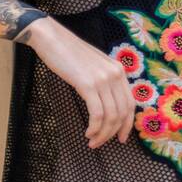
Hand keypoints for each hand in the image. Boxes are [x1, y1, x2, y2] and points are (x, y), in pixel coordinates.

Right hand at [19, 16, 134, 147]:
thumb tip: (105, 103)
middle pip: (122, 113)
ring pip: (110, 116)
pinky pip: (97, 113)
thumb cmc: (67, 52)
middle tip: (101, 143)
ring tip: (92, 141)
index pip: (130, 103)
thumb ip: (103, 80)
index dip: (127, 124)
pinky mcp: (88, 84)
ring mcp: (103, 79)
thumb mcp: (93, 65)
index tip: (121, 137)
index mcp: (118, 70)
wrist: (51, 38)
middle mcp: (115, 74)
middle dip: (113, 133)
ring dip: (102, 134)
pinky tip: (87, 132)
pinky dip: (94, 127)